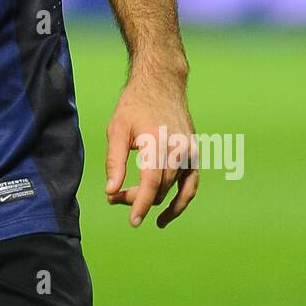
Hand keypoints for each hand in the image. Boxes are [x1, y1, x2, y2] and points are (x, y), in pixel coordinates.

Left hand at [104, 73, 198, 228]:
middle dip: (135, 198)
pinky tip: (165, 216)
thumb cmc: (134, 105)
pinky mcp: (194, 154)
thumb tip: (111, 192)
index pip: (151, 183)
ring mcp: (190, 152)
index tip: (133, 221)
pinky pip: (190, 185)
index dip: (141, 204)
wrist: (161, 84)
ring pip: (171, 189)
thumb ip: (114, 162)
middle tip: (113, 196)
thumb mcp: (117, 130)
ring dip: (151, 198)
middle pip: (158, 188)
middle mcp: (178, 150)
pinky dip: (180, 202)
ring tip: (129, 200)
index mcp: (158, 143)